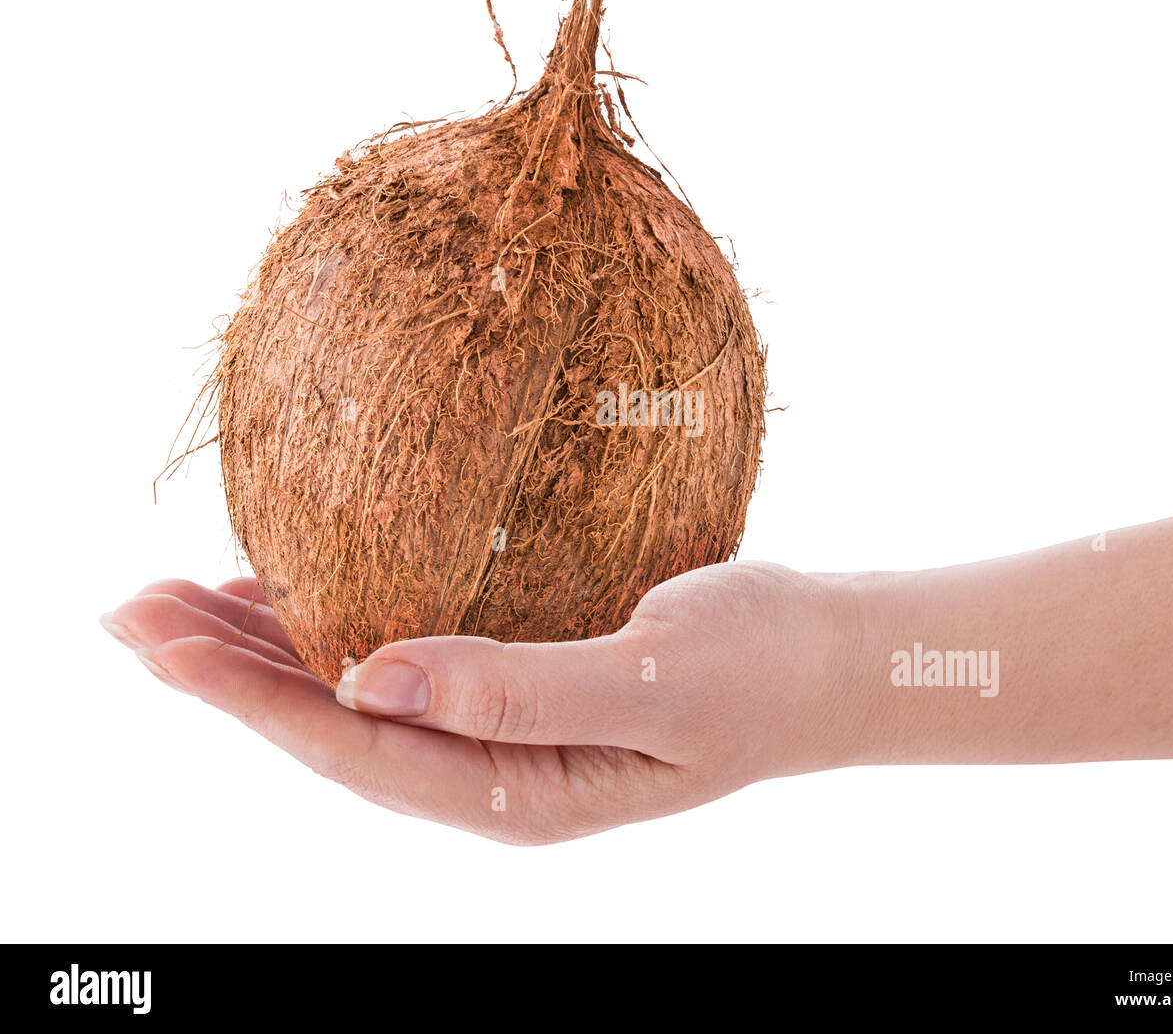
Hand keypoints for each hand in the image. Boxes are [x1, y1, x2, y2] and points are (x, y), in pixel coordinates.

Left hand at [100, 563, 867, 843]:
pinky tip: (293, 591)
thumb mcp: (654, 681)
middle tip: (128, 612)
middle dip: (226, 675)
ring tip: (177, 603)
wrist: (833, 659)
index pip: (359, 749)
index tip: (165, 640)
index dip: (255, 699)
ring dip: (266, 652)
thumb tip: (376, 676)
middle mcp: (496, 772)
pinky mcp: (522, 681)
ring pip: (359, 694)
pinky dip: (339, 624)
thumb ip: (520, 689)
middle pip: (335, 728)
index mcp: (521, 792)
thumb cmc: (764, 671)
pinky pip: (407, 661)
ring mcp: (507, 731)